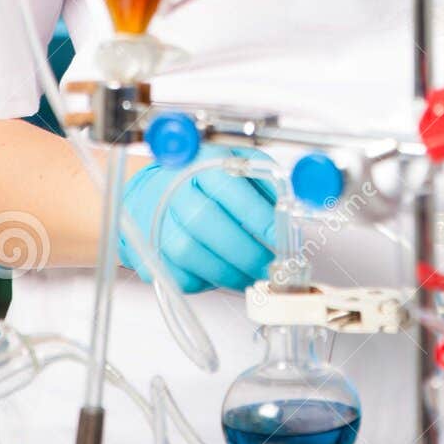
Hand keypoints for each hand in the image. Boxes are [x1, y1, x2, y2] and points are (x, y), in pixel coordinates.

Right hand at [118, 146, 277, 293]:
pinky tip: (222, 273)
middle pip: (207, 224)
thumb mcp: (239, 163)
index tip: (279, 237)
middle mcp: (176, 190)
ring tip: (251, 275)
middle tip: (269, 266)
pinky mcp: (151, 251)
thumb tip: (292, 210)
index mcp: (202, 163)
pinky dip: (206, 280)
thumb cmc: (204, 179)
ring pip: (191, 254)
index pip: (229, 187)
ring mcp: (159, 221)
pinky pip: (179, 274)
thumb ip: (267, 182)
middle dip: (246, 252)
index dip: (257, 216)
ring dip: (229, 273)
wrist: (154, 192)